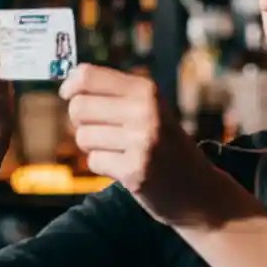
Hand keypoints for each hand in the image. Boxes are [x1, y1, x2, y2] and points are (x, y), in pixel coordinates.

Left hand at [60, 64, 220, 224]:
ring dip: (93, 146)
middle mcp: (145, 113)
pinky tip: (124, 166)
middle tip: (100, 130)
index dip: (71, 85)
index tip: (68, 94)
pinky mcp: (135, 171)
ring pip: (83, 136)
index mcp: (147, 91)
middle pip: (79, 107)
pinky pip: (94, 161)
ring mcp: (141, 143)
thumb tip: (69, 82)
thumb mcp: (150, 109)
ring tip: (118, 149)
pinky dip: (103, 165)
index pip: (89, 76)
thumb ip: (115, 93)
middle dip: (80, 121)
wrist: (198, 189)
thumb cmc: (166, 145)